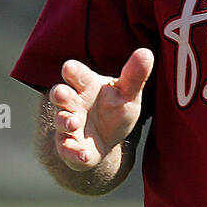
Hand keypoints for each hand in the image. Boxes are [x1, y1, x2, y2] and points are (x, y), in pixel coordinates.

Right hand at [49, 49, 152, 171]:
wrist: (108, 140)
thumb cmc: (114, 110)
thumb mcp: (127, 94)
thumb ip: (134, 75)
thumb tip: (146, 52)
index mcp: (86, 85)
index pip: (76, 74)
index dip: (72, 70)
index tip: (69, 68)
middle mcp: (73, 103)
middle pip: (60, 94)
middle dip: (59, 94)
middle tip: (62, 93)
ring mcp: (69, 124)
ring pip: (60, 120)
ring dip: (65, 121)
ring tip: (74, 122)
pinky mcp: (69, 146)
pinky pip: (67, 149)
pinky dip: (73, 152)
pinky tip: (83, 154)